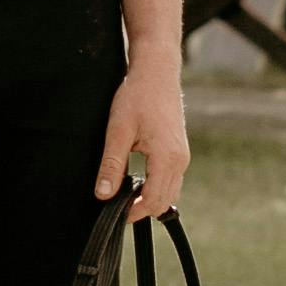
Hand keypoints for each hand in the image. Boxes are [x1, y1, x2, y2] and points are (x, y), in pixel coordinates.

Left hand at [91, 54, 189, 218]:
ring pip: (170, 193)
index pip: (152, 200)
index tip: (113, 214)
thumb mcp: (118, 131)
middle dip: (141, 210)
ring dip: (149, 199)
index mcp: (166, 157)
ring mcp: (182, 156)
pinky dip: (156, 188)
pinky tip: (136, 182)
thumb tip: (103, 195)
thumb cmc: (137, 96)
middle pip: (164, 202)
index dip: (133, 213)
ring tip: (124, 196)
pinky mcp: (180, 151)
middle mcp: (180, 160)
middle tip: (115, 208)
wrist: (156, 72)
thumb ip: (111, 165)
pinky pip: (172, 181)